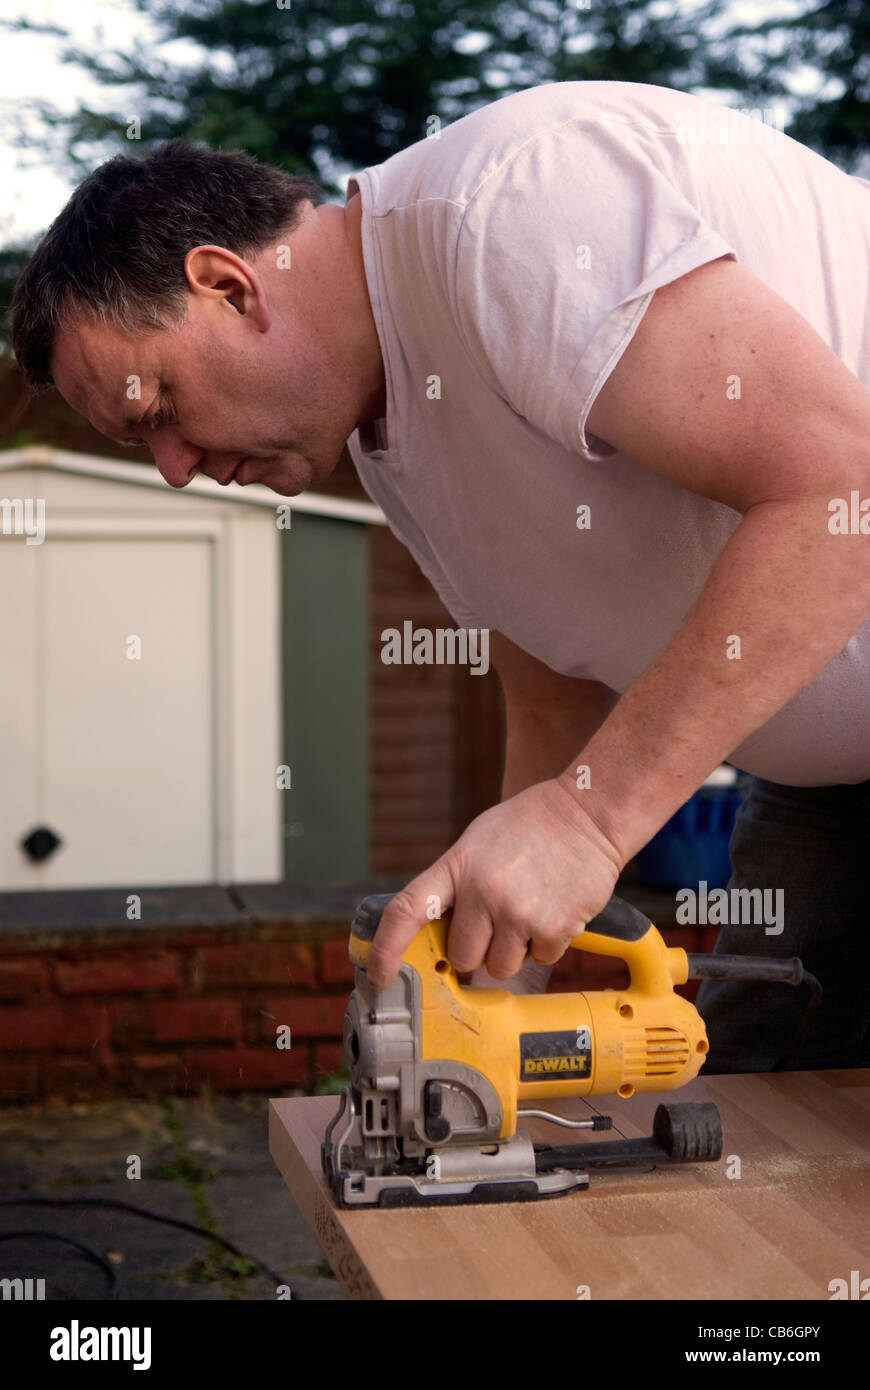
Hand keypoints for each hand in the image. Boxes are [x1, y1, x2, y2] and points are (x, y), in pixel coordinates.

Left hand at [365, 776, 624, 988]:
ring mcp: (519, 912)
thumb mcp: (477, 843)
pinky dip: (545, 944)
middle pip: (462, 957)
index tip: (379, 977)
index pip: (406, 911)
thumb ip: (455, 885)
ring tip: (528, 911)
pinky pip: (540, 961)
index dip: (386, 949)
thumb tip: (434, 935)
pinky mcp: (555, 928)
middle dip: (477, 949)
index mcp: (457, 866)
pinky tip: (552, 910)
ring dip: (512, 951)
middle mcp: (483, 891)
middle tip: (497, 921)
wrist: (589, 814)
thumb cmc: (528, 827)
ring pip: (500, 967)